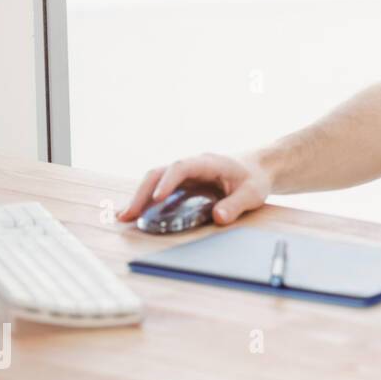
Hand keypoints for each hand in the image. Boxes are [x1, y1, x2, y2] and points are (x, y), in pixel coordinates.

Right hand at [116, 151, 271, 225]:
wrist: (257, 168)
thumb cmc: (254, 178)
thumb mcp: (253, 193)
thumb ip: (237, 204)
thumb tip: (219, 217)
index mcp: (208, 162)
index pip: (182, 166)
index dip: (168, 181)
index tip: (158, 198)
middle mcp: (191, 166)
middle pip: (159, 173)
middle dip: (142, 192)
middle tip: (128, 214)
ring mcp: (185, 175)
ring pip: (155, 181)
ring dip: (139, 197)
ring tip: (123, 217)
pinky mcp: (182, 185)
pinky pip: (160, 190)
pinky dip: (146, 202)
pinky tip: (135, 216)